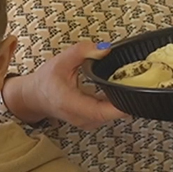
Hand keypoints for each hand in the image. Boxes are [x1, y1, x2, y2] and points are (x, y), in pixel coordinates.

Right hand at [1, 41, 129, 129]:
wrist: (35, 96)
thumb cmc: (46, 80)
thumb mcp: (62, 60)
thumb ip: (83, 51)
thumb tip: (105, 49)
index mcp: (70, 103)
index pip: (99, 111)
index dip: (119, 105)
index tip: (133, 93)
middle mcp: (80, 117)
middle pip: (111, 114)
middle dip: (126, 98)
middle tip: (138, 81)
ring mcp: (86, 122)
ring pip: (111, 115)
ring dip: (122, 100)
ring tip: (130, 83)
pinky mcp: (90, 121)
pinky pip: (108, 114)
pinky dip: (116, 103)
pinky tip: (120, 90)